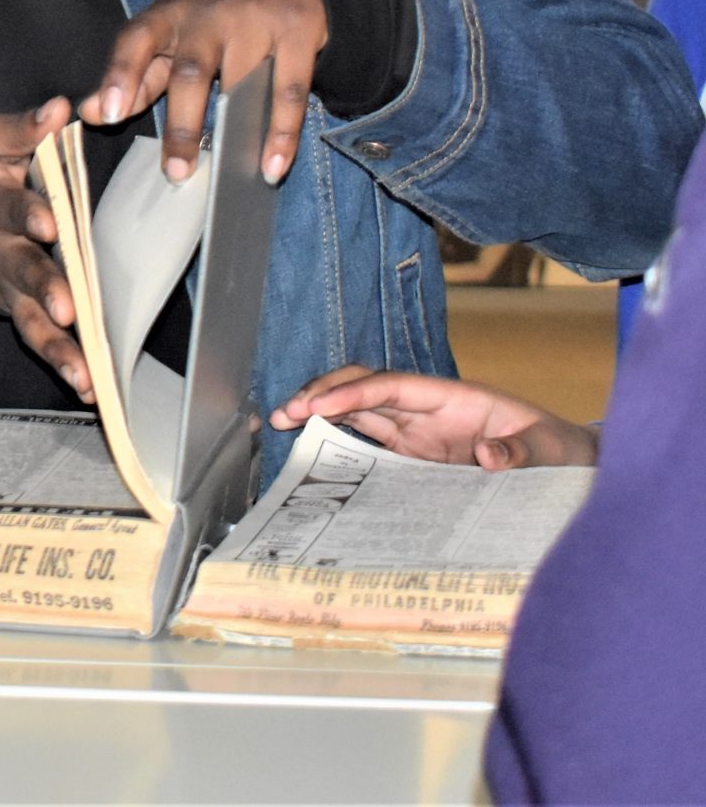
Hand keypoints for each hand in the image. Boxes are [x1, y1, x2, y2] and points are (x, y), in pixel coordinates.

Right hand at [0, 101, 88, 400]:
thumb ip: (22, 128)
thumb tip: (62, 107)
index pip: (8, 208)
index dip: (27, 215)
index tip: (49, 223)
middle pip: (22, 271)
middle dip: (44, 289)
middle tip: (66, 309)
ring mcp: (7, 287)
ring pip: (30, 319)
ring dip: (56, 346)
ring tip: (82, 372)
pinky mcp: (17, 309)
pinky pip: (38, 340)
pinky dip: (62, 363)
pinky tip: (89, 385)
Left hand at [82, 0, 324, 186]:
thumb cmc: (210, 11)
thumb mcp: (168, 30)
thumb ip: (135, 74)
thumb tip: (91, 114)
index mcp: (168, 13)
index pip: (135, 40)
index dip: (119, 75)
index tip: (108, 115)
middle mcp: (208, 14)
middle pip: (191, 71)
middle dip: (181, 125)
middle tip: (176, 171)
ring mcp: (255, 20)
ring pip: (241, 84)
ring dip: (235, 134)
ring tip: (227, 177)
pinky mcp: (297, 31)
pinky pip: (288, 90)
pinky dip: (281, 133)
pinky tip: (272, 166)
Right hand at [269, 365, 597, 468]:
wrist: (569, 466)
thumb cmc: (561, 450)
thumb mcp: (550, 449)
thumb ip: (520, 450)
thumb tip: (487, 453)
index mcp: (452, 397)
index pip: (391, 387)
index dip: (353, 393)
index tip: (319, 407)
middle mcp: (427, 410)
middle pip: (364, 389)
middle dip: (323, 394)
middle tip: (286, 412)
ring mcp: (419, 432)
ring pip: (359, 411)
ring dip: (322, 412)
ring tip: (284, 422)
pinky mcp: (416, 457)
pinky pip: (370, 442)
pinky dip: (339, 440)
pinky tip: (313, 451)